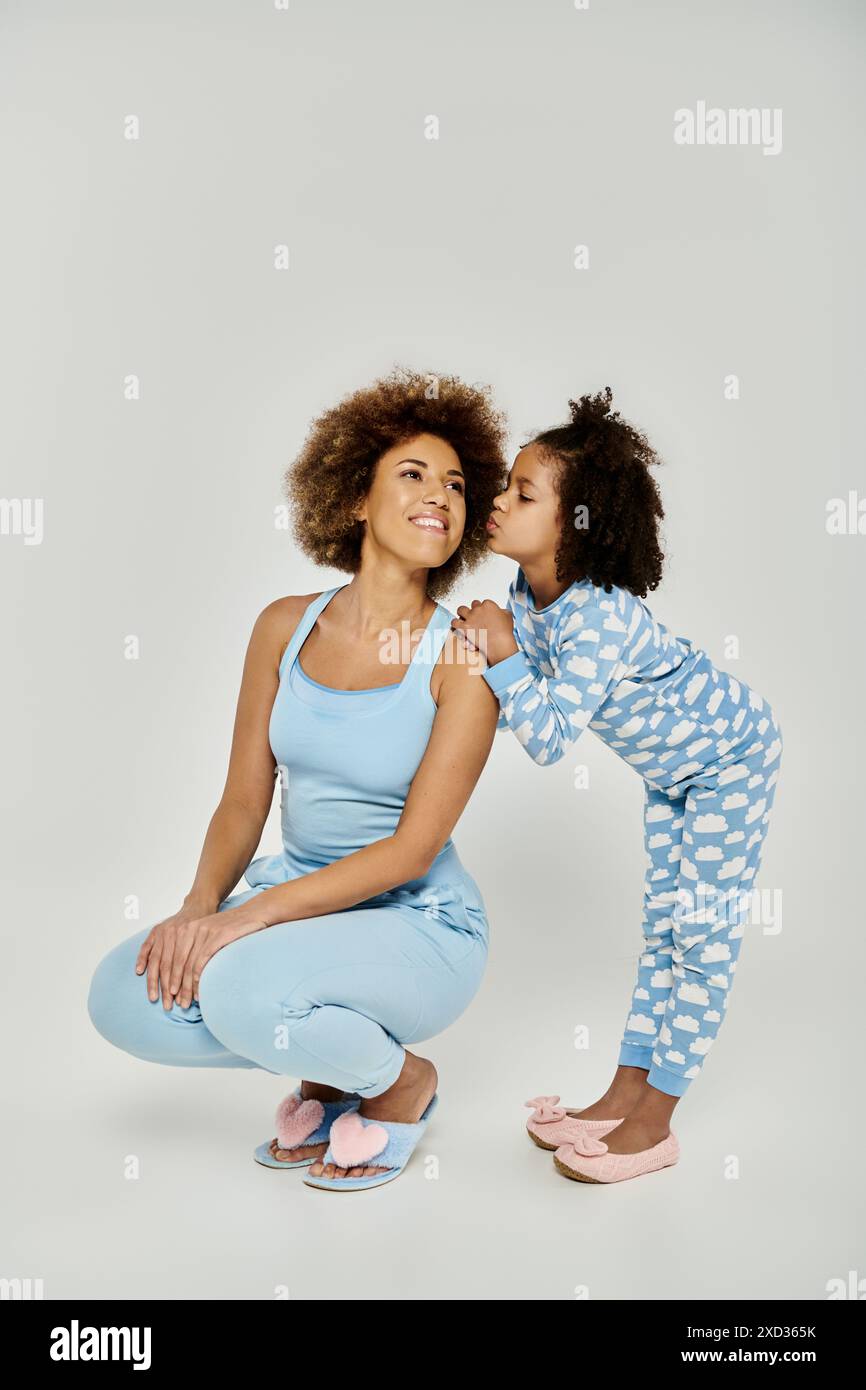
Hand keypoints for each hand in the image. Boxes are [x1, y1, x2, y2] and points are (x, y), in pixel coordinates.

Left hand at [135, 906, 267, 1009]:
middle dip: (173, 986)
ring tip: (185, 1002)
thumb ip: (196, 949)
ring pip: (187, 965)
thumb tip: (185, 974)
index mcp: (185, 929)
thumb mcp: (208, 934)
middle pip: (176, 963)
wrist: (253, 913)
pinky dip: (198, 979)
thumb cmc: (232, 928)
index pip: (170, 957)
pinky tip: (198, 992)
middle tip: (174, 1003)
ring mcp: (203, 932)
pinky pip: (202, 961)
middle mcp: (191, 928)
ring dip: (185, 987)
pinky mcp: (216, 936)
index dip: (166, 977)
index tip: (168, 994)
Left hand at [450, 599, 518, 666]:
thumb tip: (501, 612)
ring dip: (462, 613)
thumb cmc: (505, 631)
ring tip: (463, 618)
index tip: (485, 614)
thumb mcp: (508, 616)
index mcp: (488, 605)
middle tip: (475, 615)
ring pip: (461, 610)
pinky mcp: (464, 628)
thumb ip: (503, 611)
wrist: (499, 643)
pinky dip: (455, 624)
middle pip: (473, 604)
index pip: (484, 603)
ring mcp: (470, 618)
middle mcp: (478, 609)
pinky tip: (458, 626)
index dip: (484, 609)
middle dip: (474, 609)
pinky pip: (454, 622)